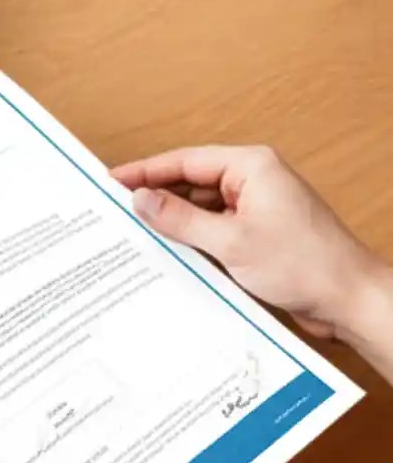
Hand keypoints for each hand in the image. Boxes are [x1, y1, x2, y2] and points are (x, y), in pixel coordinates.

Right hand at [111, 145, 386, 338]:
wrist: (348, 300)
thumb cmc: (305, 264)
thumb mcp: (229, 240)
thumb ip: (180, 218)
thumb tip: (142, 199)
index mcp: (252, 167)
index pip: (185, 162)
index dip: (145, 171)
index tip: (112, 181)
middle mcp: (254, 182)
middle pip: (190, 183)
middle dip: (155, 197)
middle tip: (115, 209)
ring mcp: (257, 209)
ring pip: (201, 208)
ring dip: (172, 221)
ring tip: (134, 232)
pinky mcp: (257, 235)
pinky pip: (214, 229)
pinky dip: (191, 239)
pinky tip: (168, 252)